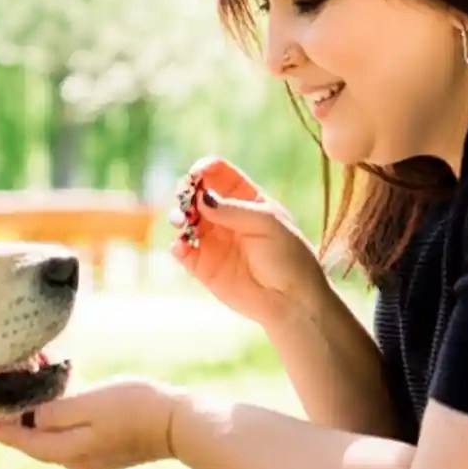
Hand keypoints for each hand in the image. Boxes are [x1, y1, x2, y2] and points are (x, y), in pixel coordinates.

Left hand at [0, 377, 186, 468]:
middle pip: (31, 440)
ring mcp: (91, 456)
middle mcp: (73, 459)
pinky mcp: (105, 447)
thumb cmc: (133, 406)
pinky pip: (69, 431)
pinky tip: (56, 399)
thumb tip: (25, 419)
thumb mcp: (87, 405)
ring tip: (20, 396)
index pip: (18, 440)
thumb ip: (52, 412)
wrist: (178, 423)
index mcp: (65, 450)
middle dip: (10, 421)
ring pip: (50, 435)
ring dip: (33, 416)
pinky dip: (55, 416)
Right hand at [172, 156, 329, 330]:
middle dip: (187, 191)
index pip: (219, 173)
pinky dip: (177, 245)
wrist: (290, 300)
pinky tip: (182, 246)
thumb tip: (202, 197)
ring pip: (184, 219)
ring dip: (178, 216)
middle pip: (196, 193)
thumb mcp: (268, 224)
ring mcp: (212, 240)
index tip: (197, 173)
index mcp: (245, 199)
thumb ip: (233, 210)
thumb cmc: (288, 257)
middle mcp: (225, 216)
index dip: (205, 168)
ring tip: (183, 221)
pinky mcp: (202, 265)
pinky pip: (181, 250)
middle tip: (187, 198)